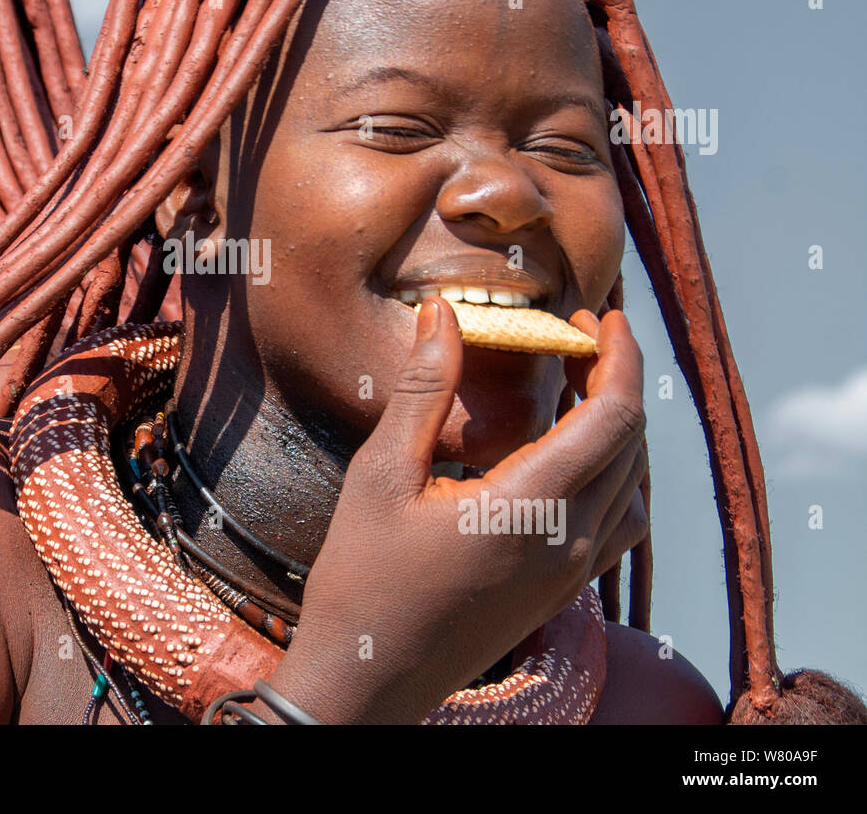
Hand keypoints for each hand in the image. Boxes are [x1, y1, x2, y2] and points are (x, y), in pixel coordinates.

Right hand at [263, 298, 648, 723]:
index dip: (618, 355)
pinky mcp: (560, 595)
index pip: (614, 415)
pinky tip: (572, 461)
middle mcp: (569, 544)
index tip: (598, 316)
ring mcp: (571, 576)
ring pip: (633, 485)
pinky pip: (618, 524)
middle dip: (615, 379)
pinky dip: (614, 477)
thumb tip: (443, 315)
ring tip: (577, 391)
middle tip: (576, 340)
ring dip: (619, 428)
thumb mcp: (381, 475)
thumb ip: (422, 390)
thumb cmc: (363, 582)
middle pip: (632, 444)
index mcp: (531, 507)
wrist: (366, 681)